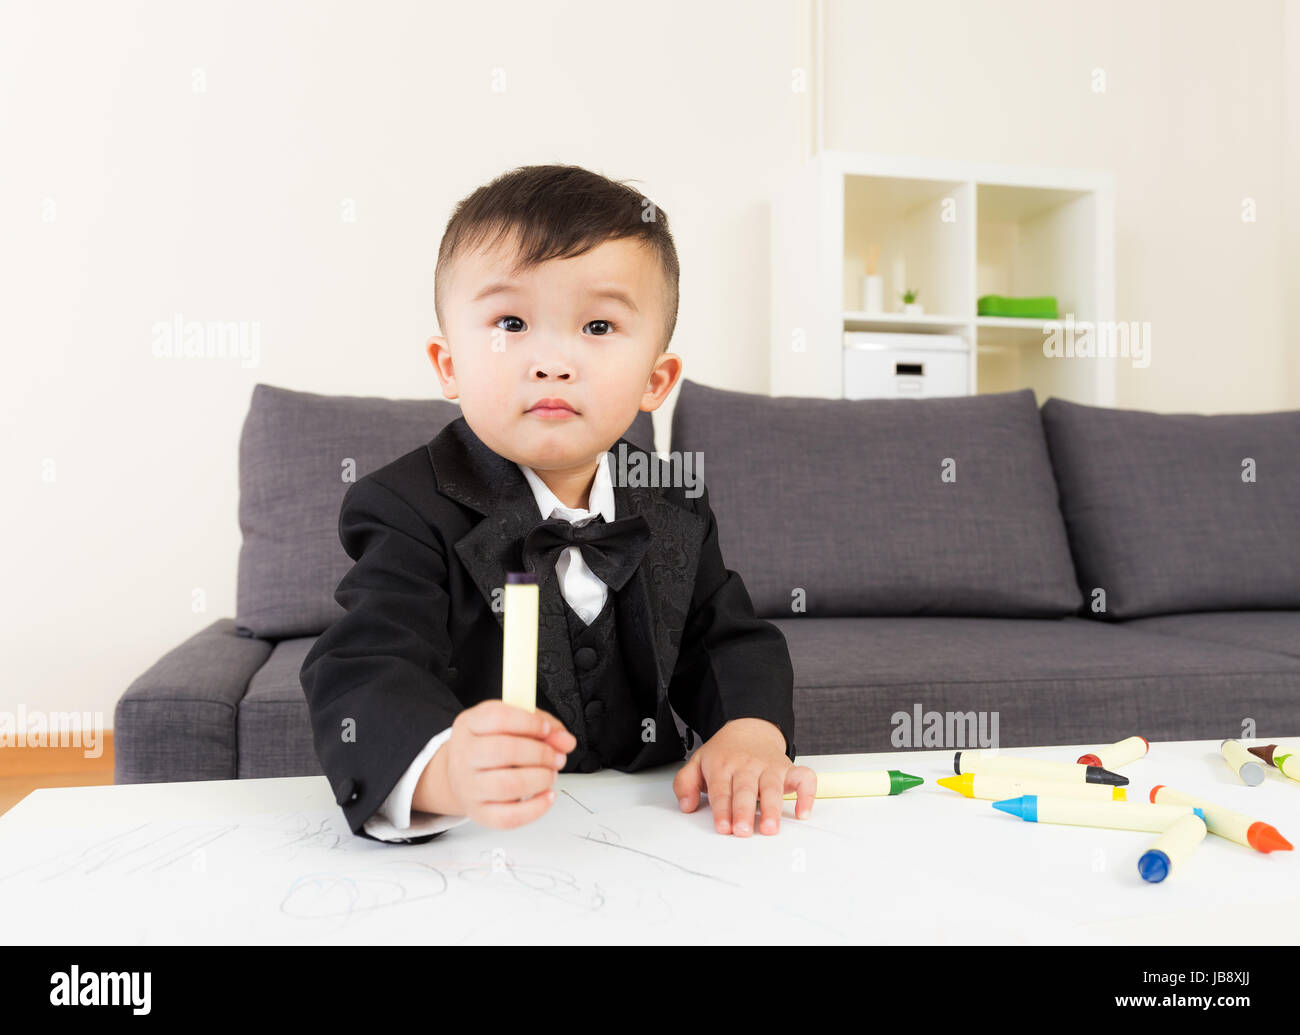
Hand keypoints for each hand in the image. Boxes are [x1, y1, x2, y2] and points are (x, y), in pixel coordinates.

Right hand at [417, 700, 576, 829]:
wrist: (461, 774)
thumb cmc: (489, 745)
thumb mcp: (512, 723)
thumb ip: (541, 726)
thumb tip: (565, 741)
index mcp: (470, 724)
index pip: (498, 718)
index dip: (529, 723)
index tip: (547, 729)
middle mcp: (464, 754)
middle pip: (502, 751)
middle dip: (540, 753)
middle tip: (556, 757)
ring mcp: (469, 786)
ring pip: (506, 785)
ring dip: (539, 779)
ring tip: (550, 774)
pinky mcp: (479, 813)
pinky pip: (508, 817)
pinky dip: (535, 807)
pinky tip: (547, 796)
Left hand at [672, 717, 816, 835]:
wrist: (749, 729)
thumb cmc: (724, 753)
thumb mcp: (698, 763)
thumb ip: (686, 784)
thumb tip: (686, 805)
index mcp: (723, 765)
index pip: (721, 790)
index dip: (722, 809)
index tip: (723, 827)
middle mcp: (747, 765)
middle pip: (746, 789)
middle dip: (744, 811)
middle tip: (742, 830)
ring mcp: (770, 766)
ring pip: (773, 786)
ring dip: (772, 808)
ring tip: (769, 827)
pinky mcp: (789, 769)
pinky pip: (804, 779)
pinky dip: (807, 794)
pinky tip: (802, 812)